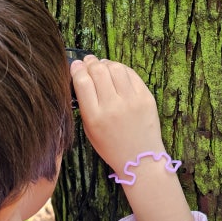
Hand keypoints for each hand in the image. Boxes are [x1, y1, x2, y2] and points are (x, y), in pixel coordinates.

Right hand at [69, 55, 192, 220]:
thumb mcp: (89, 129)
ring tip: (102, 66)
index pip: (82, 82)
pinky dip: (121, 69)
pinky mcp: (146, 97)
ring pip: (115, 68)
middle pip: (98, 71)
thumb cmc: (111, 146)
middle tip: (88, 62)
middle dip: (90, 62)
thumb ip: (85, 104)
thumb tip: (81, 76)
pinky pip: (131, 74)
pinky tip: (116, 72)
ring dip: (106, 63)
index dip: (76, 69)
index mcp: (95, 117)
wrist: (140, 158)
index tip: (75, 65)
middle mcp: (113, 106)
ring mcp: (131, 101)